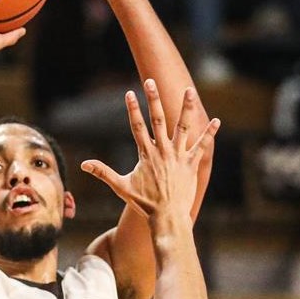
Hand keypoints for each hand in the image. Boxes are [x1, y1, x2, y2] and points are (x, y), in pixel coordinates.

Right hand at [83, 79, 219, 218]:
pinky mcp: (191, 164)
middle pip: (158, 119)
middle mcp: (162, 151)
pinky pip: (202, 145)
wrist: (167, 217)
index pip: (137, 126)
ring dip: (186, 108)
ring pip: (183, 127)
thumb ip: (103, 172)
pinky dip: (209, 133)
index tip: (129, 93)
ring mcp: (178, 156)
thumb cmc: (144, 203)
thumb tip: (83, 165)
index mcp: (146, 154)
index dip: (132, 109)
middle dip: (154, 99)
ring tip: (190, 90)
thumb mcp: (121, 187)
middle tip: (151, 81)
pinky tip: (217, 121)